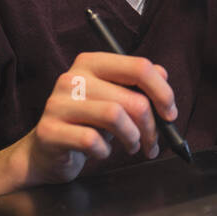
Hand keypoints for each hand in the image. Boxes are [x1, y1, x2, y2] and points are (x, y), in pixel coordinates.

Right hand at [18, 53, 176, 185]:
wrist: (46, 151)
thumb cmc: (86, 123)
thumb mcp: (114, 99)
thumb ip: (136, 85)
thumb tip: (162, 74)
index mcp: (92, 63)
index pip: (139, 66)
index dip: (162, 92)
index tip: (170, 114)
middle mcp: (72, 77)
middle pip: (131, 98)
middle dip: (151, 126)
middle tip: (152, 142)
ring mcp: (57, 103)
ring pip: (114, 116)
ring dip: (132, 138)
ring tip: (131, 146)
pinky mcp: (49, 130)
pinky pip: (91, 141)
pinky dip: (105, 152)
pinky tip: (102, 152)